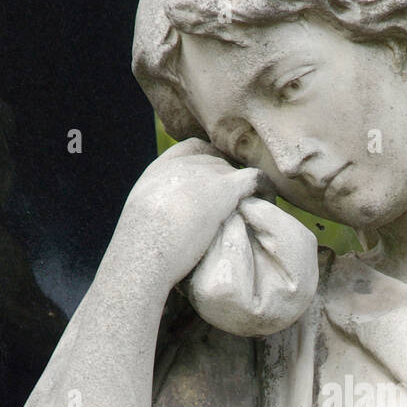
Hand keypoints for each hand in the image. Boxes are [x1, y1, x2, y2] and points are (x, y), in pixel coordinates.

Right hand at [111, 138, 275, 290]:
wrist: (142, 256)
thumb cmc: (137, 256)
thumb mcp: (138, 226)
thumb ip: (153, 217)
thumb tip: (158, 233)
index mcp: (157, 173)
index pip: (190, 151)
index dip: (207, 163)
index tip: (214, 183)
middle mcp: (180, 166)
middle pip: (215, 160)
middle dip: (228, 177)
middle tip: (241, 198)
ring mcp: (202, 174)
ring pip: (233, 169)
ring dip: (245, 185)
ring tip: (257, 203)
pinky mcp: (223, 188)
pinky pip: (253, 178)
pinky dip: (264, 188)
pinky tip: (269, 202)